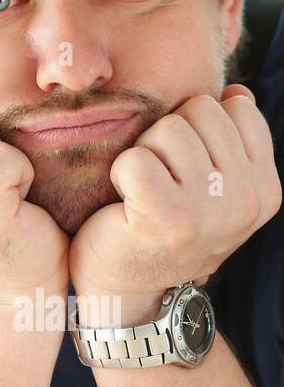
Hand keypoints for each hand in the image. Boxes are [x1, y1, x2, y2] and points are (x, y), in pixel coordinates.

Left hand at [69, 86, 281, 325]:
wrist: (128, 293)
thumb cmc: (165, 228)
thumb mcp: (215, 187)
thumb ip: (233, 141)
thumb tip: (238, 93)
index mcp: (265, 190)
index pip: (238, 109)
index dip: (200, 128)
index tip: (188, 171)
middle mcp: (245, 201)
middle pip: (202, 110)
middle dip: (171, 136)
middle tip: (162, 182)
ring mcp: (208, 211)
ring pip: (169, 128)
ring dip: (146, 154)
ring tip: (145, 192)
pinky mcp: (165, 219)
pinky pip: (136, 158)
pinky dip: (121, 174)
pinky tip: (126, 203)